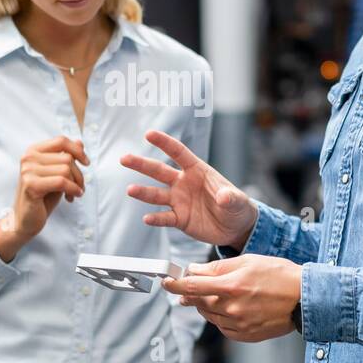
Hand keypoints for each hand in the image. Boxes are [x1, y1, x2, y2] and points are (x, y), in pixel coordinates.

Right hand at [0, 136, 88, 261]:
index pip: (61, 140)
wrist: (25, 220)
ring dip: (76, 184)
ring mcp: (28, 171)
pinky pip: (61, 182)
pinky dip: (72, 189)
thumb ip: (65, 158)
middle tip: (79, 187)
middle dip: (78, 174)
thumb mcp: (57, 174)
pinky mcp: (31, 185)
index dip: (77, 150)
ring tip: (73, 194)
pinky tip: (72, 197)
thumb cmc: (42, 196)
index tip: (86, 163)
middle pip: (67, 157)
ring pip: (66, 170)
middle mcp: (28, 158)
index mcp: (33, 151)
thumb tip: (80, 142)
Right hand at [120, 129, 256, 248]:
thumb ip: (230, 197)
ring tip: (130, 190)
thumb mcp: (238, 201)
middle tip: (124, 159)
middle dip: (142, 164)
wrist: (236, 228)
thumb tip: (224, 197)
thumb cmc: (237, 206)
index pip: (179, 153)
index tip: (149, 134)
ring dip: (143, 192)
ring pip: (157, 195)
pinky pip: (165, 218)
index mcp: (198, 171)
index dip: (164, 143)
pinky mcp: (180, 219)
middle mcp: (184, 183)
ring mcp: (180, 201)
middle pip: (159, 171)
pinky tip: (146, 219)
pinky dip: (156, 219)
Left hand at [162, 255, 301, 342]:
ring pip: (210, 315)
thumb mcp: (248, 261)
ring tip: (218, 295)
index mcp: (231, 286)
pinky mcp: (245, 336)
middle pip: (199, 302)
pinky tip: (230, 308)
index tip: (166, 282)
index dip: (175, 285)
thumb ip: (217, 267)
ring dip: (206, 305)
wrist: (304, 298)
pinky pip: (222, 327)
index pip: (192, 287)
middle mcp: (232, 308)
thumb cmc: (279, 275)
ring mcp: (239, 324)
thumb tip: (193, 271)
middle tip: (190, 287)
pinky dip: (220, 318)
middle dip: (191, 294)